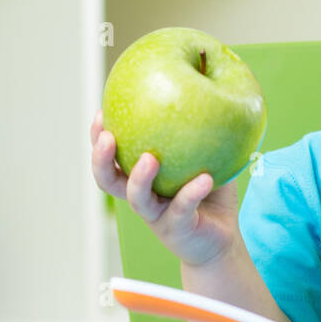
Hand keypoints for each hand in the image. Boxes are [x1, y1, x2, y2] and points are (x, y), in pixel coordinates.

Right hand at [90, 109, 240, 266]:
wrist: (222, 241)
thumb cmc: (211, 193)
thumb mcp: (206, 156)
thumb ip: (201, 129)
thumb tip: (207, 80)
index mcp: (141, 178)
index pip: (111, 157)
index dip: (98, 138)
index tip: (99, 113)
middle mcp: (142, 197)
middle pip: (109, 181)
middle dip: (101, 159)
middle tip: (108, 136)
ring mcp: (158, 216)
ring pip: (137, 199)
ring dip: (139, 178)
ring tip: (150, 158)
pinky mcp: (178, 229)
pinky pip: (182, 209)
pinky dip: (192, 193)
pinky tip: (206, 178)